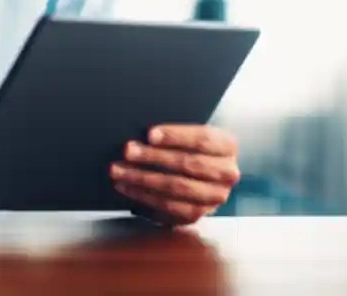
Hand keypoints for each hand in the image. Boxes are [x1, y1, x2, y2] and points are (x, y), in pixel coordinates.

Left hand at [110, 124, 239, 225]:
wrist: (200, 168)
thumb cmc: (187, 145)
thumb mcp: (187, 133)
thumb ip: (170, 133)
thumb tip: (143, 134)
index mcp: (227, 146)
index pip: (203, 139)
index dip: (175, 136)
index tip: (150, 134)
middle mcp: (227, 173)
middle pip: (189, 164)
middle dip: (154, 157)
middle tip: (128, 151)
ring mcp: (215, 196)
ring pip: (178, 187)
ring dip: (144, 178)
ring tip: (119, 170)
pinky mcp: (199, 213)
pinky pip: (170, 207)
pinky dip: (145, 196)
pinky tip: (126, 187)